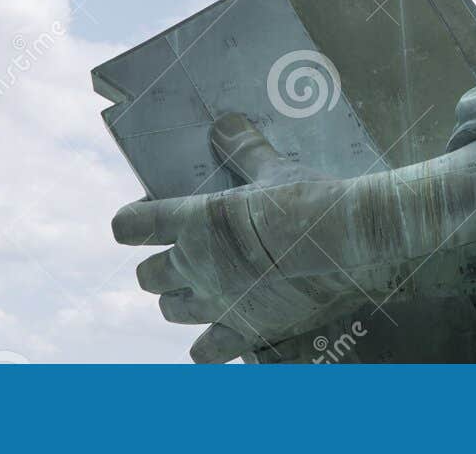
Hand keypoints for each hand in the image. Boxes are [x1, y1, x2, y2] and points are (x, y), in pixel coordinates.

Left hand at [111, 114, 365, 362]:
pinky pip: (207, 351)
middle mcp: (194, 267)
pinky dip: (207, 347)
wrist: (342, 246)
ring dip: (177, 300)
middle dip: (158, 265)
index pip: (132, 226)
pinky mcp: (244, 330)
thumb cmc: (306, 201)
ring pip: (171, 310)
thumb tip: (224, 124)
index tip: (143, 218)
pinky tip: (216, 338)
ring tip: (199, 289)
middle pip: (147, 276)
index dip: (132, 223)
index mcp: (192, 222)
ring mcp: (216, 303)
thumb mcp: (274, 170)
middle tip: (181, 253)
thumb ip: (244, 150)